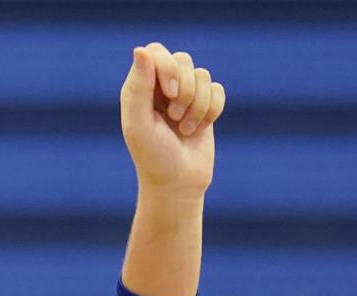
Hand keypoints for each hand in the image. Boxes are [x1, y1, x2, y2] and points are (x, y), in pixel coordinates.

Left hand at [122, 43, 224, 197]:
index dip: (168, 69)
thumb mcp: (139, 124)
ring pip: (203, 75)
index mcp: (140, 86)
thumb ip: (138, 87)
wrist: (178, 185)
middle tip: (175, 118)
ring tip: (185, 129)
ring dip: (198, 106)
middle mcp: (161, 86)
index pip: (157, 51)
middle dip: (185, 90)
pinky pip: (218, 89)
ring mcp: (185, 94)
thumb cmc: (154, 157)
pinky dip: (212, 111)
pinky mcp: (205, 105)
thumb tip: (141, 49)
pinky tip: (199, 129)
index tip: (168, 95)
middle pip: (183, 60)